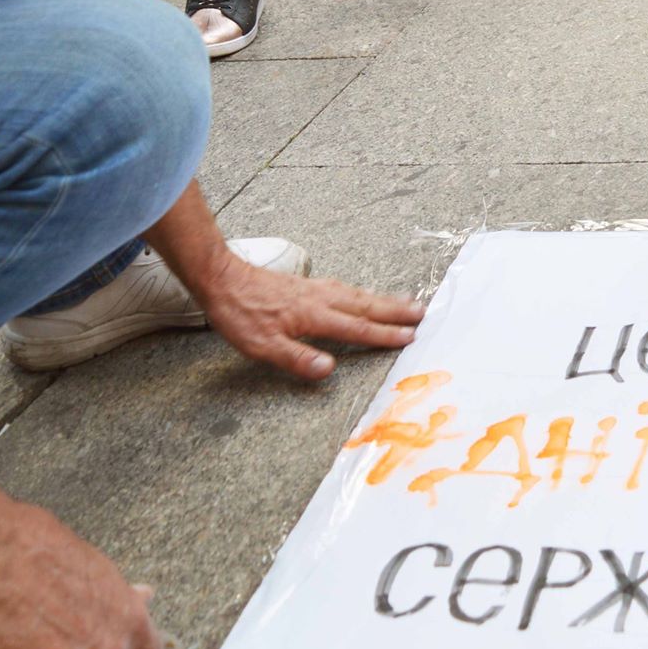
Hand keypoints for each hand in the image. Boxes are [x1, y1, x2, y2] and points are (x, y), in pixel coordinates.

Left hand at [193, 252, 423, 379]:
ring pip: (358, 294)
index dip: (384, 335)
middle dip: (396, 312)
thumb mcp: (262, 345)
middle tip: (424, 313)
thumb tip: (329, 370)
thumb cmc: (240, 315)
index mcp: (314, 316)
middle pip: (366, 306)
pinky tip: (364, 295)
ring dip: (384, 300)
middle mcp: (321, 299)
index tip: (409, 337)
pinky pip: (346, 288)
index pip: (357, 329)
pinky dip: (364, 292)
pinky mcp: (307, 285)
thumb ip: (297, 358)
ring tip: (407, 301)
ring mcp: (315, 289)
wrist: (223, 278)